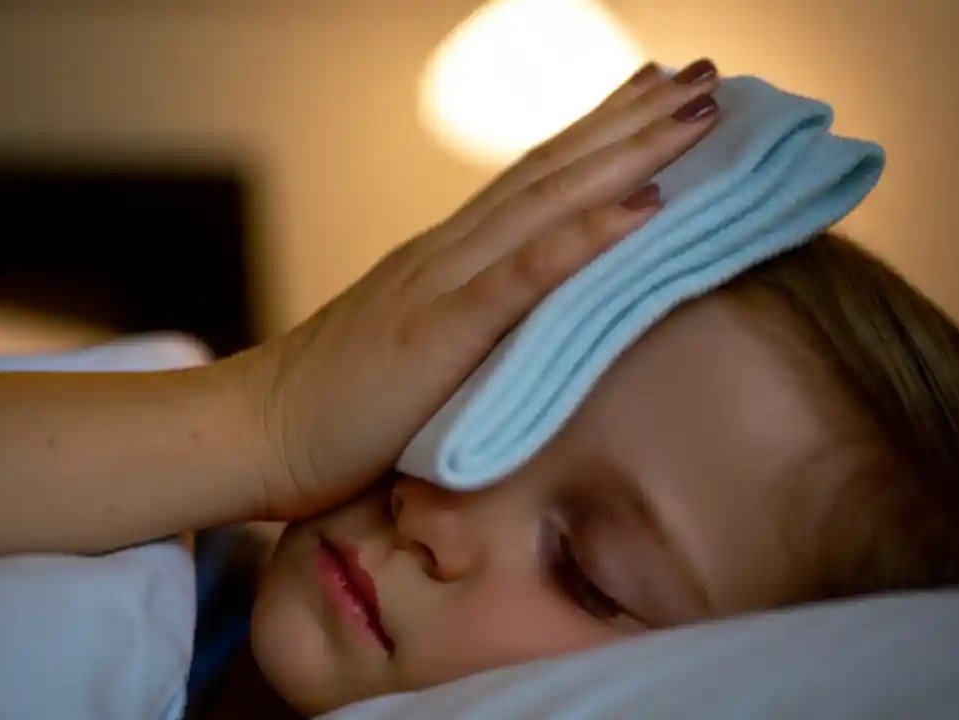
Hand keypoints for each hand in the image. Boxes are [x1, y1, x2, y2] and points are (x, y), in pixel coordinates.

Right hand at [250, 59, 721, 519]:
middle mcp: (448, 251)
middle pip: (555, 169)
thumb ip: (461, 329)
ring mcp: (443, 282)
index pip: (534, 182)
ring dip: (630, 151)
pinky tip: (649, 202)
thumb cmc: (331, 407)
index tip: (655, 97)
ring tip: (699, 109)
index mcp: (444, 258)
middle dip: (634, 119)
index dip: (599, 135)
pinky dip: (588, 234)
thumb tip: (519, 332)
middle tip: (708, 76)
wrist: (250, 432)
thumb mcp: (410, 354)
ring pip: (550, 201)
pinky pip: (524, 276)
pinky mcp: (439, 331)